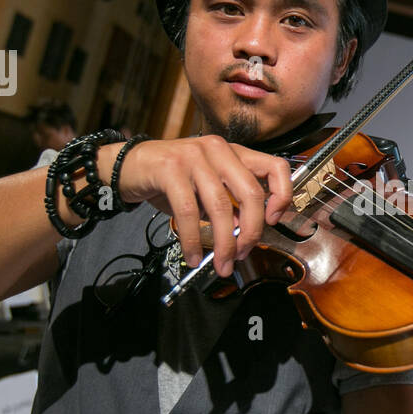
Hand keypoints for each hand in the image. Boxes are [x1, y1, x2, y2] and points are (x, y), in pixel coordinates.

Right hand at [101, 134, 293, 278]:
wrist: (129, 166)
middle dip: (252, 231)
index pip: (275, 166)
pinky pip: (189, 212)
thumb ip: (230, 204)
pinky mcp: (170, 169)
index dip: (282, 195)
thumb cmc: (171, 179)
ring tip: (222, 263)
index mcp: (233, 153)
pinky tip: (193, 256)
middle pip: (251, 193)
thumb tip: (248, 232)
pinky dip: (193, 240)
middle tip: (244, 253)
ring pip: (221, 206)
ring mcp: (194, 157)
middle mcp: (218, 150)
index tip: (274, 220)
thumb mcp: (207, 187)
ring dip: (224, 243)